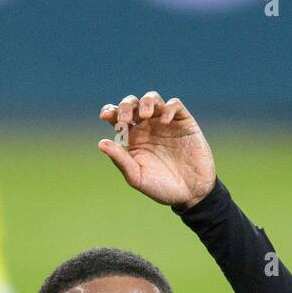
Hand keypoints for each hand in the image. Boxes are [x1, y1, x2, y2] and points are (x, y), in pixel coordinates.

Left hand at [97, 91, 215, 209]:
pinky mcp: (184, 122)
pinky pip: (174, 105)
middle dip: (126, 105)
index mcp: (133, 138)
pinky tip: (164, 122)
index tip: (105, 115)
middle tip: (125, 119)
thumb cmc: (161, 188)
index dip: (110, 111)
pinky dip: (168, 108)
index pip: (118, 117)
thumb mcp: (137, 176)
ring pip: (153, 99)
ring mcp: (166, 123)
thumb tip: (101, 143)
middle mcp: (148, 127)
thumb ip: (120, 160)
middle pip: (133, 104)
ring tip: (145, 115)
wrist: (191, 194)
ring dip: (146, 102)